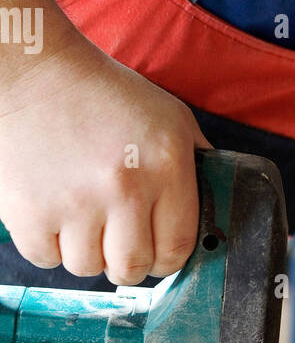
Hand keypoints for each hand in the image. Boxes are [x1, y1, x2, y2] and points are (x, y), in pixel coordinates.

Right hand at [0, 37, 210, 283]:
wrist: (37, 74)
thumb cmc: (105, 95)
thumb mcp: (170, 117)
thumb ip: (197, 161)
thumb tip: (216, 200)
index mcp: (166, 166)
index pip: (178, 247)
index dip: (168, 261)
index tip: (158, 256)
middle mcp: (124, 189)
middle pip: (132, 268)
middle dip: (129, 264)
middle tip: (120, 245)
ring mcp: (74, 203)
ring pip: (87, 268)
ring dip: (87, 253)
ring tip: (84, 220)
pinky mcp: (30, 212)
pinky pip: (46, 259)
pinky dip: (49, 247)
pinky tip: (54, 216)